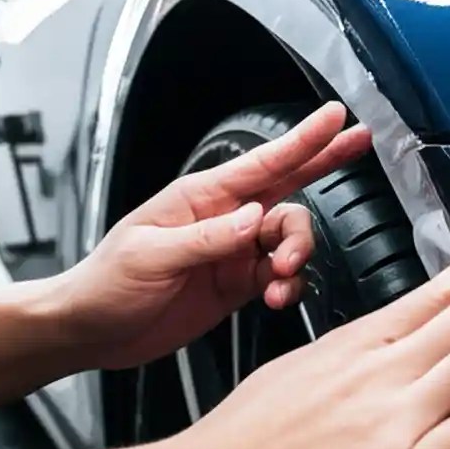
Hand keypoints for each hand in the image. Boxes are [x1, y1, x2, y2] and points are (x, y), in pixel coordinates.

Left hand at [61, 102, 371, 369]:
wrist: (90, 331)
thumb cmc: (104, 283)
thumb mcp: (150, 255)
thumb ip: (207, 237)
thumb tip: (254, 221)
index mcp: (201, 196)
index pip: (263, 161)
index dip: (303, 139)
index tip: (335, 118)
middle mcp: (225, 217)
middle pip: (289, 184)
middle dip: (325, 164)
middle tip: (359, 145)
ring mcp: (234, 251)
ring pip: (291, 238)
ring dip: (297, 255)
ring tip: (281, 276)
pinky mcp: (239, 284)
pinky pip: (282, 278)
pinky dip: (288, 288)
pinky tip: (275, 298)